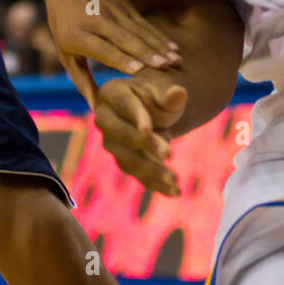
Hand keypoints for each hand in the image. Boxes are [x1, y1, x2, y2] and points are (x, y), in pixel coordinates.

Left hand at [43, 0, 180, 107]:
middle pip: (125, 39)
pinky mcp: (125, 5)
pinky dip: (159, 36)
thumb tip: (96, 109)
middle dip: (147, 53)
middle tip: (166, 67)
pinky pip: (145, 24)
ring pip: (139, 31)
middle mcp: (96, 21)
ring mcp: (112, 11)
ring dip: (159, 46)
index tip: (138, 69)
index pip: (102, 48)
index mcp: (76, 35)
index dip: (120, 58)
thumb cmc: (65, 25)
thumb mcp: (65, 52)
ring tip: (175, 60)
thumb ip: (81, 80)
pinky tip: (173, 47)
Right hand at [93, 74, 187, 195]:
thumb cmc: (159, 96)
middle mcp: (104, 119)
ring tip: (174, 179)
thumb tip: (179, 93)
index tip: (149, 131)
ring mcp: (112, 143)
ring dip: (152, 171)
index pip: (125, 105)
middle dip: (145, 146)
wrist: (157, 110)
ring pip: (129, 160)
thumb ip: (172, 95)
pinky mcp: (123, 161)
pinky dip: (157, 184)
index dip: (137, 118)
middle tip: (169, 154)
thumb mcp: (167, 92)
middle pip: (121, 136)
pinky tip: (175, 191)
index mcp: (111, 93)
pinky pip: (138, 175)